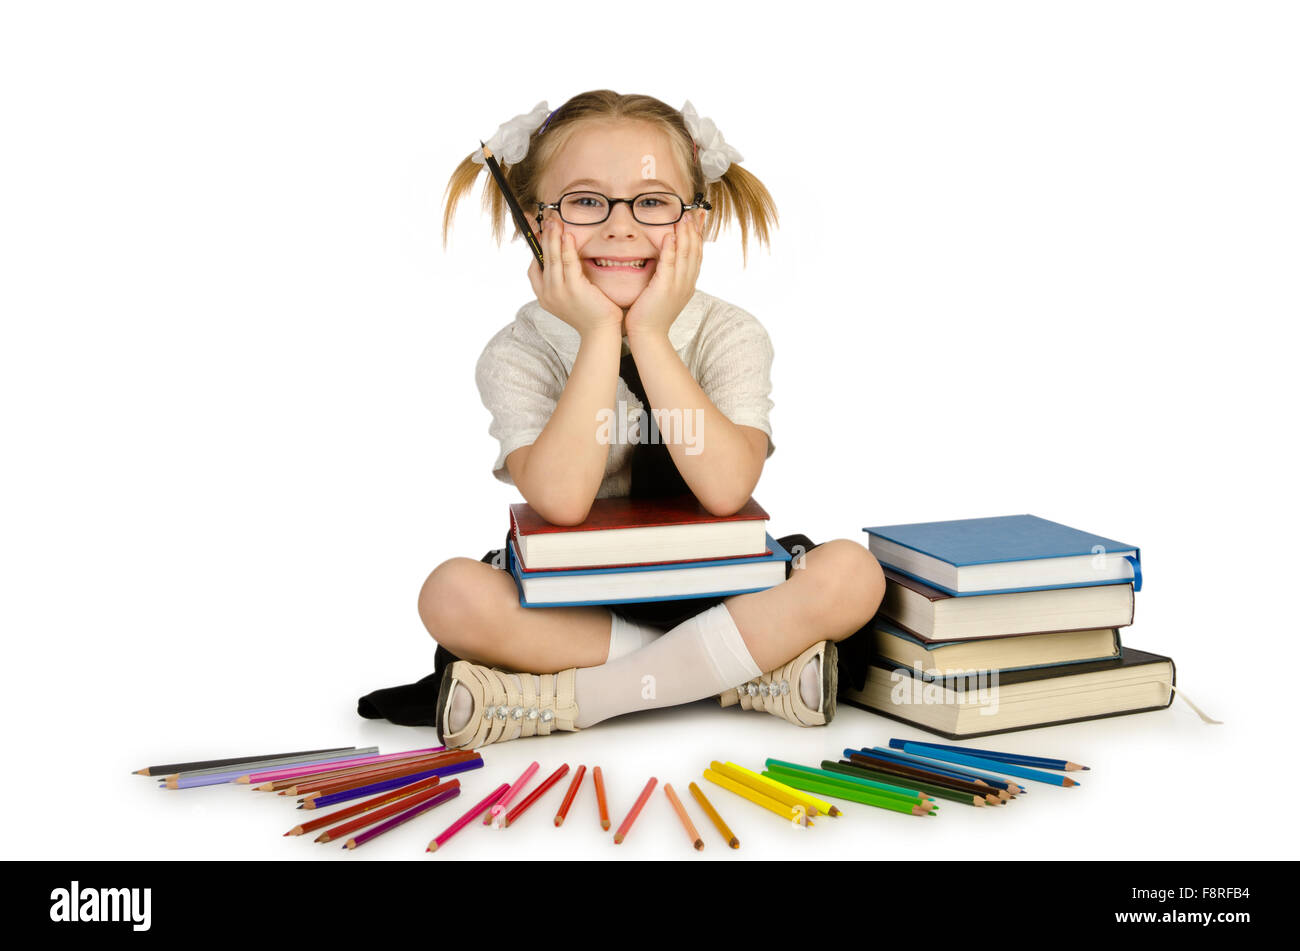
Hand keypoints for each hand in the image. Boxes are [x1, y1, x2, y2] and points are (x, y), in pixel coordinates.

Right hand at [526, 218, 623, 337]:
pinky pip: (568, 263)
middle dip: (544, 237)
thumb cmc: (590, 315)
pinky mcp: (574, 289)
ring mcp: (559, 292)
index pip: (533, 270)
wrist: (600, 332)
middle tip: (547, 220)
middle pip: (543, 259)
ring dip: (553, 237)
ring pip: (553, 258)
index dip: (536, 250)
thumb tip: (563, 262)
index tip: (541, 234)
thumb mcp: (570, 299)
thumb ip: (563, 283)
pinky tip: (568, 236)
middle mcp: (548, 294)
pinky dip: (566, 248)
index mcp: (545, 297)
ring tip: (554, 222)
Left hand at [623, 213, 703, 342]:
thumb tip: (668, 262)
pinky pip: (669, 265)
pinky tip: (670, 235)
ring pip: (685, 255)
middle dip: (696, 230)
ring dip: (685, 234)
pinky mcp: (664, 288)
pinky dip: (671, 249)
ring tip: (684, 216)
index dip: (700, 235)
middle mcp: (687, 283)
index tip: (700, 218)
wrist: (648, 335)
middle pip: (695, 251)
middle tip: (695, 211)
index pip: (697, 254)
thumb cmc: (651, 315)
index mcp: (688, 283)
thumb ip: (669, 276)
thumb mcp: (665, 292)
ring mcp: (678, 286)